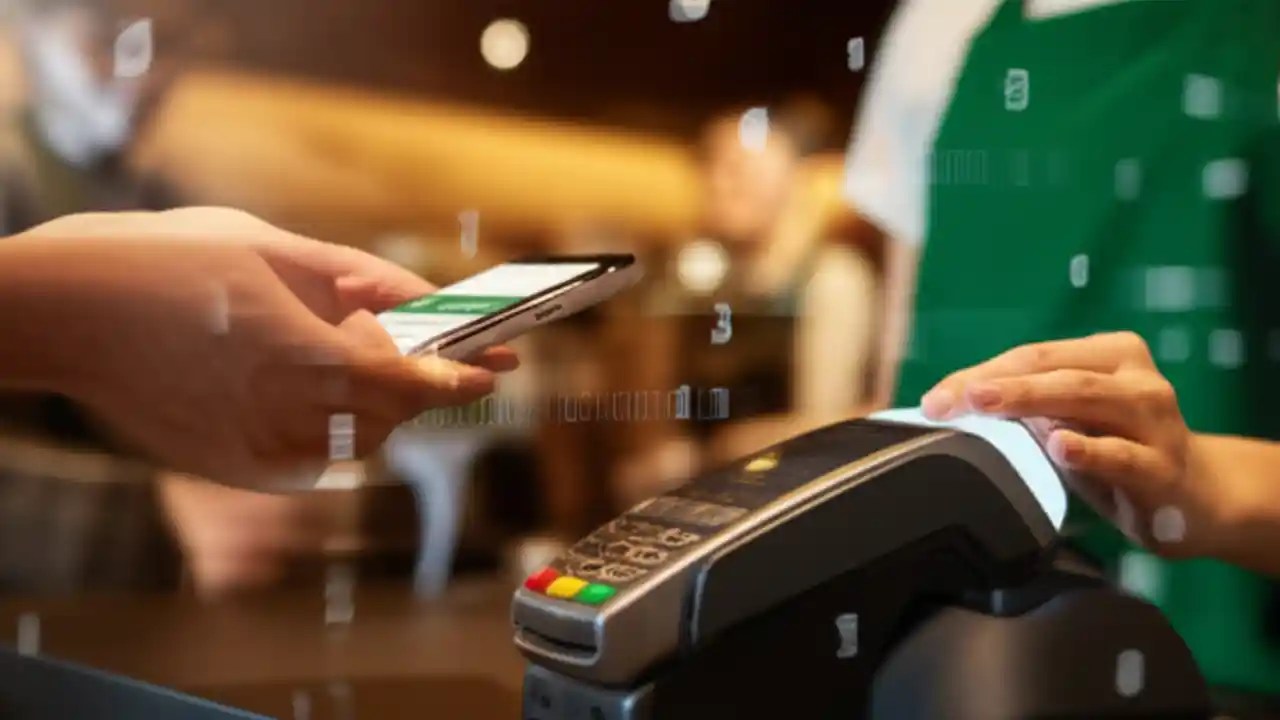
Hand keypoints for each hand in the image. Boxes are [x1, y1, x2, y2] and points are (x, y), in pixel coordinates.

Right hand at [10, 208, 516, 487]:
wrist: (66, 310)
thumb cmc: (165, 262)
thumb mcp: (274, 249)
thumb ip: (360, 278)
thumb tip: (423, 295)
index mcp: (306, 358)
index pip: (415, 384)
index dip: (463, 378)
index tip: (498, 367)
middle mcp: (288, 416)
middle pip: (391, 416)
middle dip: (416, 384)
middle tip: (422, 349)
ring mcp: (258, 450)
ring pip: (354, 440)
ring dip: (372, 403)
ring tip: (341, 354)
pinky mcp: (232, 469)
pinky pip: (309, 455)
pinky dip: (325, 423)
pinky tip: (293, 382)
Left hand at [918, 331, 1227, 558]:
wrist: (1198, 499)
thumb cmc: (1118, 452)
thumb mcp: (1071, 423)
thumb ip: (1027, 410)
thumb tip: (953, 406)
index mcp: (1109, 354)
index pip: (1034, 356)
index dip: (980, 373)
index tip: (934, 399)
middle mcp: (1135, 377)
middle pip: (1055, 370)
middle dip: (996, 382)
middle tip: (953, 397)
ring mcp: (1155, 419)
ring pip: (1086, 397)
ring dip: (1030, 399)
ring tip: (987, 403)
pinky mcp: (1164, 467)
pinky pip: (1122, 455)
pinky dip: (1089, 450)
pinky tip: (1059, 448)